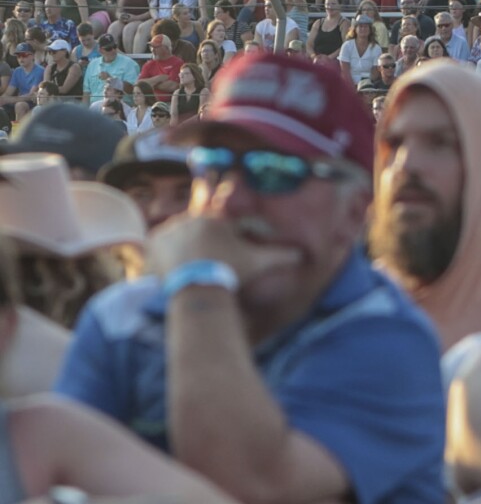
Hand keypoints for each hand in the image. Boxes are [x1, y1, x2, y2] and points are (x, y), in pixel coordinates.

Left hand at [142, 212, 295, 284]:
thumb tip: (302, 255)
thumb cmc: (230, 270)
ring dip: (181, 248)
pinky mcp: (154, 241)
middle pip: (195, 230)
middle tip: (205, 264)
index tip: (220, 256)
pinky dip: (162, 252)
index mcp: (213, 219)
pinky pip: (157, 243)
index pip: (215, 225)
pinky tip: (172, 265)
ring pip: (177, 236)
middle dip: (199, 244)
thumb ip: (281, 256)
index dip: (218, 242)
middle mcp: (190, 218)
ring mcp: (170, 228)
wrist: (198, 285)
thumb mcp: (258, 262)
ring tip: (188, 267)